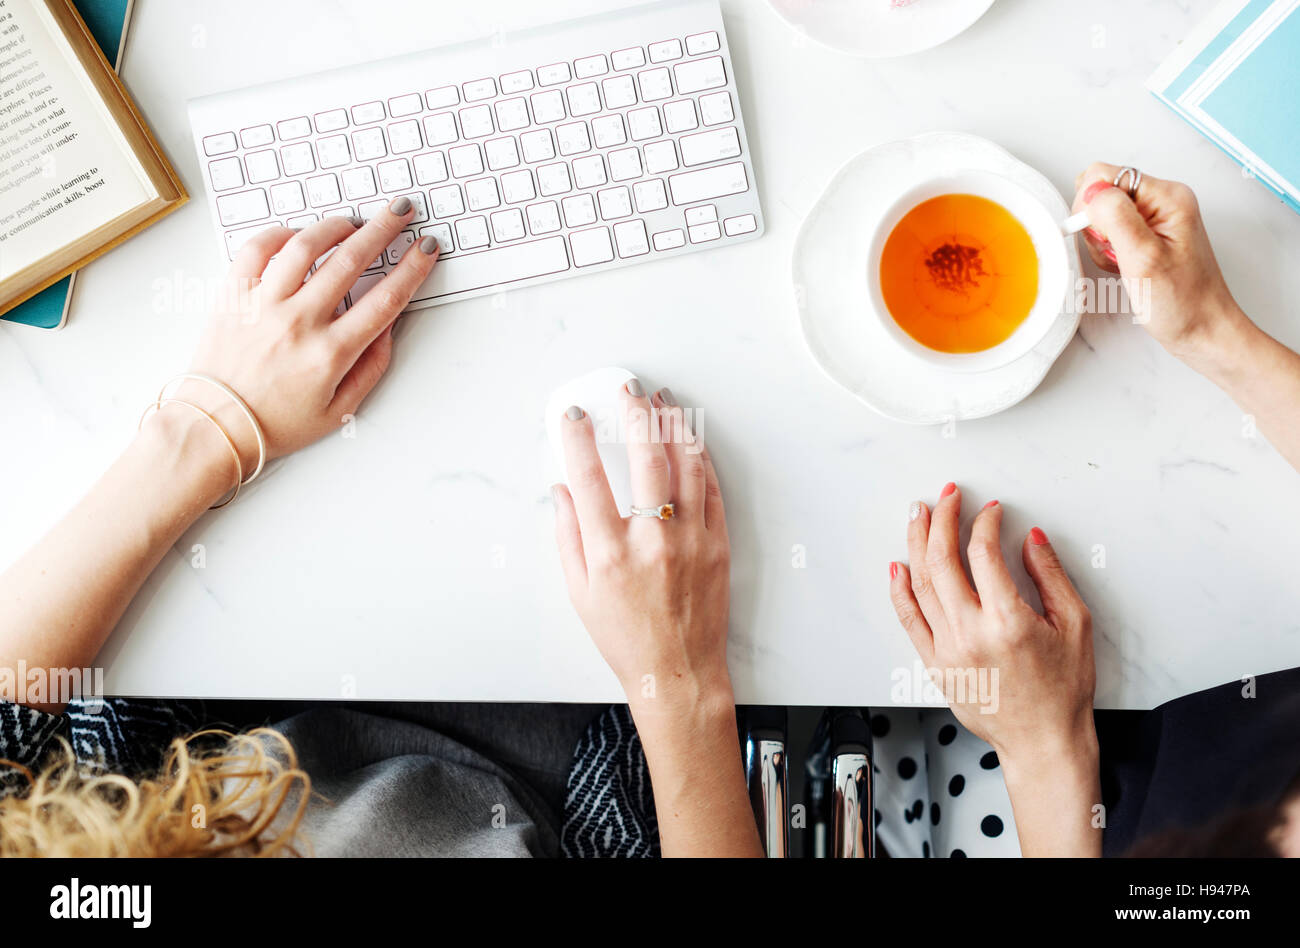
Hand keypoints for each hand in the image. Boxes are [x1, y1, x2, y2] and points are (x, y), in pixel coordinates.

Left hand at [173, 198, 438, 476]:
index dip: (412, 268)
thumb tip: (387, 327)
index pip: (385, 299)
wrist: (215, 426)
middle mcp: (298, 322)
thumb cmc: (276, 423)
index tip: (426, 249)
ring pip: (305, 245)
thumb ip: (371, 367)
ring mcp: (263, 305)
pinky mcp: (234, 295)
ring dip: (335, 226)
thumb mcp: (339, 410)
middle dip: (383, 229)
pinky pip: (257, 248)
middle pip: (351, 260)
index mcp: (330, 353)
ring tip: (351, 222)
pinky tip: (298, 237)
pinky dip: (280, 234)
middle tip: (400, 211)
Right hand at [552, 383, 758, 856]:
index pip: (588, 477)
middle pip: (646, 457)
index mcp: (610, 552)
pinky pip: (711, 489)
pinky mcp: (718, 545)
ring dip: (673, 425)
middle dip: (635, 414)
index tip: (573, 414)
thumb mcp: (580, 592)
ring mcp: (691, 540)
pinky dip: (700, 459)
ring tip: (664, 402)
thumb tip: (561, 491)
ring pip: (687, 464)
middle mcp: (652, 540)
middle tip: (628, 390)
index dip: (578, 437)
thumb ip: (567, 537)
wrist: (677, 672)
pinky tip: (690, 441)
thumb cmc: (625, 638)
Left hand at [887, 485, 1095, 763]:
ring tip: (918, 516)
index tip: (989, 510)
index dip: (984, 523)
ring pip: (920, 584)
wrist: (1043, 741)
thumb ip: (1051, 576)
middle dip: (942, 520)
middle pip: (942, 561)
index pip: (983, 554)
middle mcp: (971, 633)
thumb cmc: (1062, 690)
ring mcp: (947, 650)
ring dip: (917, 543)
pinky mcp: (934, 664)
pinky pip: (908, 619)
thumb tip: (1030, 538)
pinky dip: (900, 590)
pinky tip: (898, 566)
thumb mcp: (1075, 625)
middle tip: (946, 496)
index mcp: (1008, 622)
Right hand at [1072, 162, 1249, 361]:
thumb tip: (1091, 191)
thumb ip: (1116, 218)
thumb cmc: (1183, 303)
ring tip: (1124, 264)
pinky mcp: (1146, 233)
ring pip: (1101, 215)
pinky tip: (1124, 267)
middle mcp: (1162, 200)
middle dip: (1095, 226)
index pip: (1104, 175)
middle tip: (1116, 253)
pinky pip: (1109, 232)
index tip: (1102, 237)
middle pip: (1100, 193)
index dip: (1090, 205)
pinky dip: (1107, 252)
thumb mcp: (1144, 259)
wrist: (1202, 330)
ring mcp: (1154, 217)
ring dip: (1101, 243)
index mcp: (1167, 196)